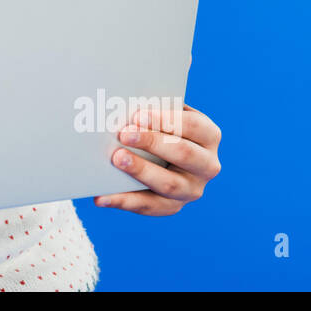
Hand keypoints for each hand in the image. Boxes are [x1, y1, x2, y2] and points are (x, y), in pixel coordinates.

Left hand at [93, 103, 221, 215]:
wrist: (164, 155)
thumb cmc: (160, 127)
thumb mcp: (164, 116)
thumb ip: (153, 110)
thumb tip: (125, 104)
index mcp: (209, 136)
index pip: (193, 126)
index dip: (166, 120)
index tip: (138, 116)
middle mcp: (207, 165)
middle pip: (183, 153)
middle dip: (152, 142)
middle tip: (123, 134)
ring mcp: (192, 189)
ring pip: (169, 184)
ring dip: (141, 171)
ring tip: (117, 159)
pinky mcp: (173, 207)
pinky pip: (148, 206)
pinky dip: (124, 201)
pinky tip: (102, 197)